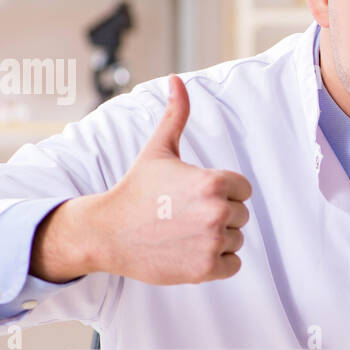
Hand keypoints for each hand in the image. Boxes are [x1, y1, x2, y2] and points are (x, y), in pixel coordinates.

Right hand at [34, 75, 252, 284]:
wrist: (107, 232)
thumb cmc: (136, 189)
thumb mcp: (158, 150)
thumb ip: (176, 115)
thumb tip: (177, 80)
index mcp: (214, 182)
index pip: (242, 189)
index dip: (221, 192)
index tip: (192, 196)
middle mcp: (218, 212)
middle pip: (241, 215)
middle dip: (217, 216)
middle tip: (184, 216)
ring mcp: (212, 242)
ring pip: (236, 240)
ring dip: (216, 240)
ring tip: (184, 233)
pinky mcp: (206, 269)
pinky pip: (233, 265)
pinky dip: (217, 263)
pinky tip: (189, 251)